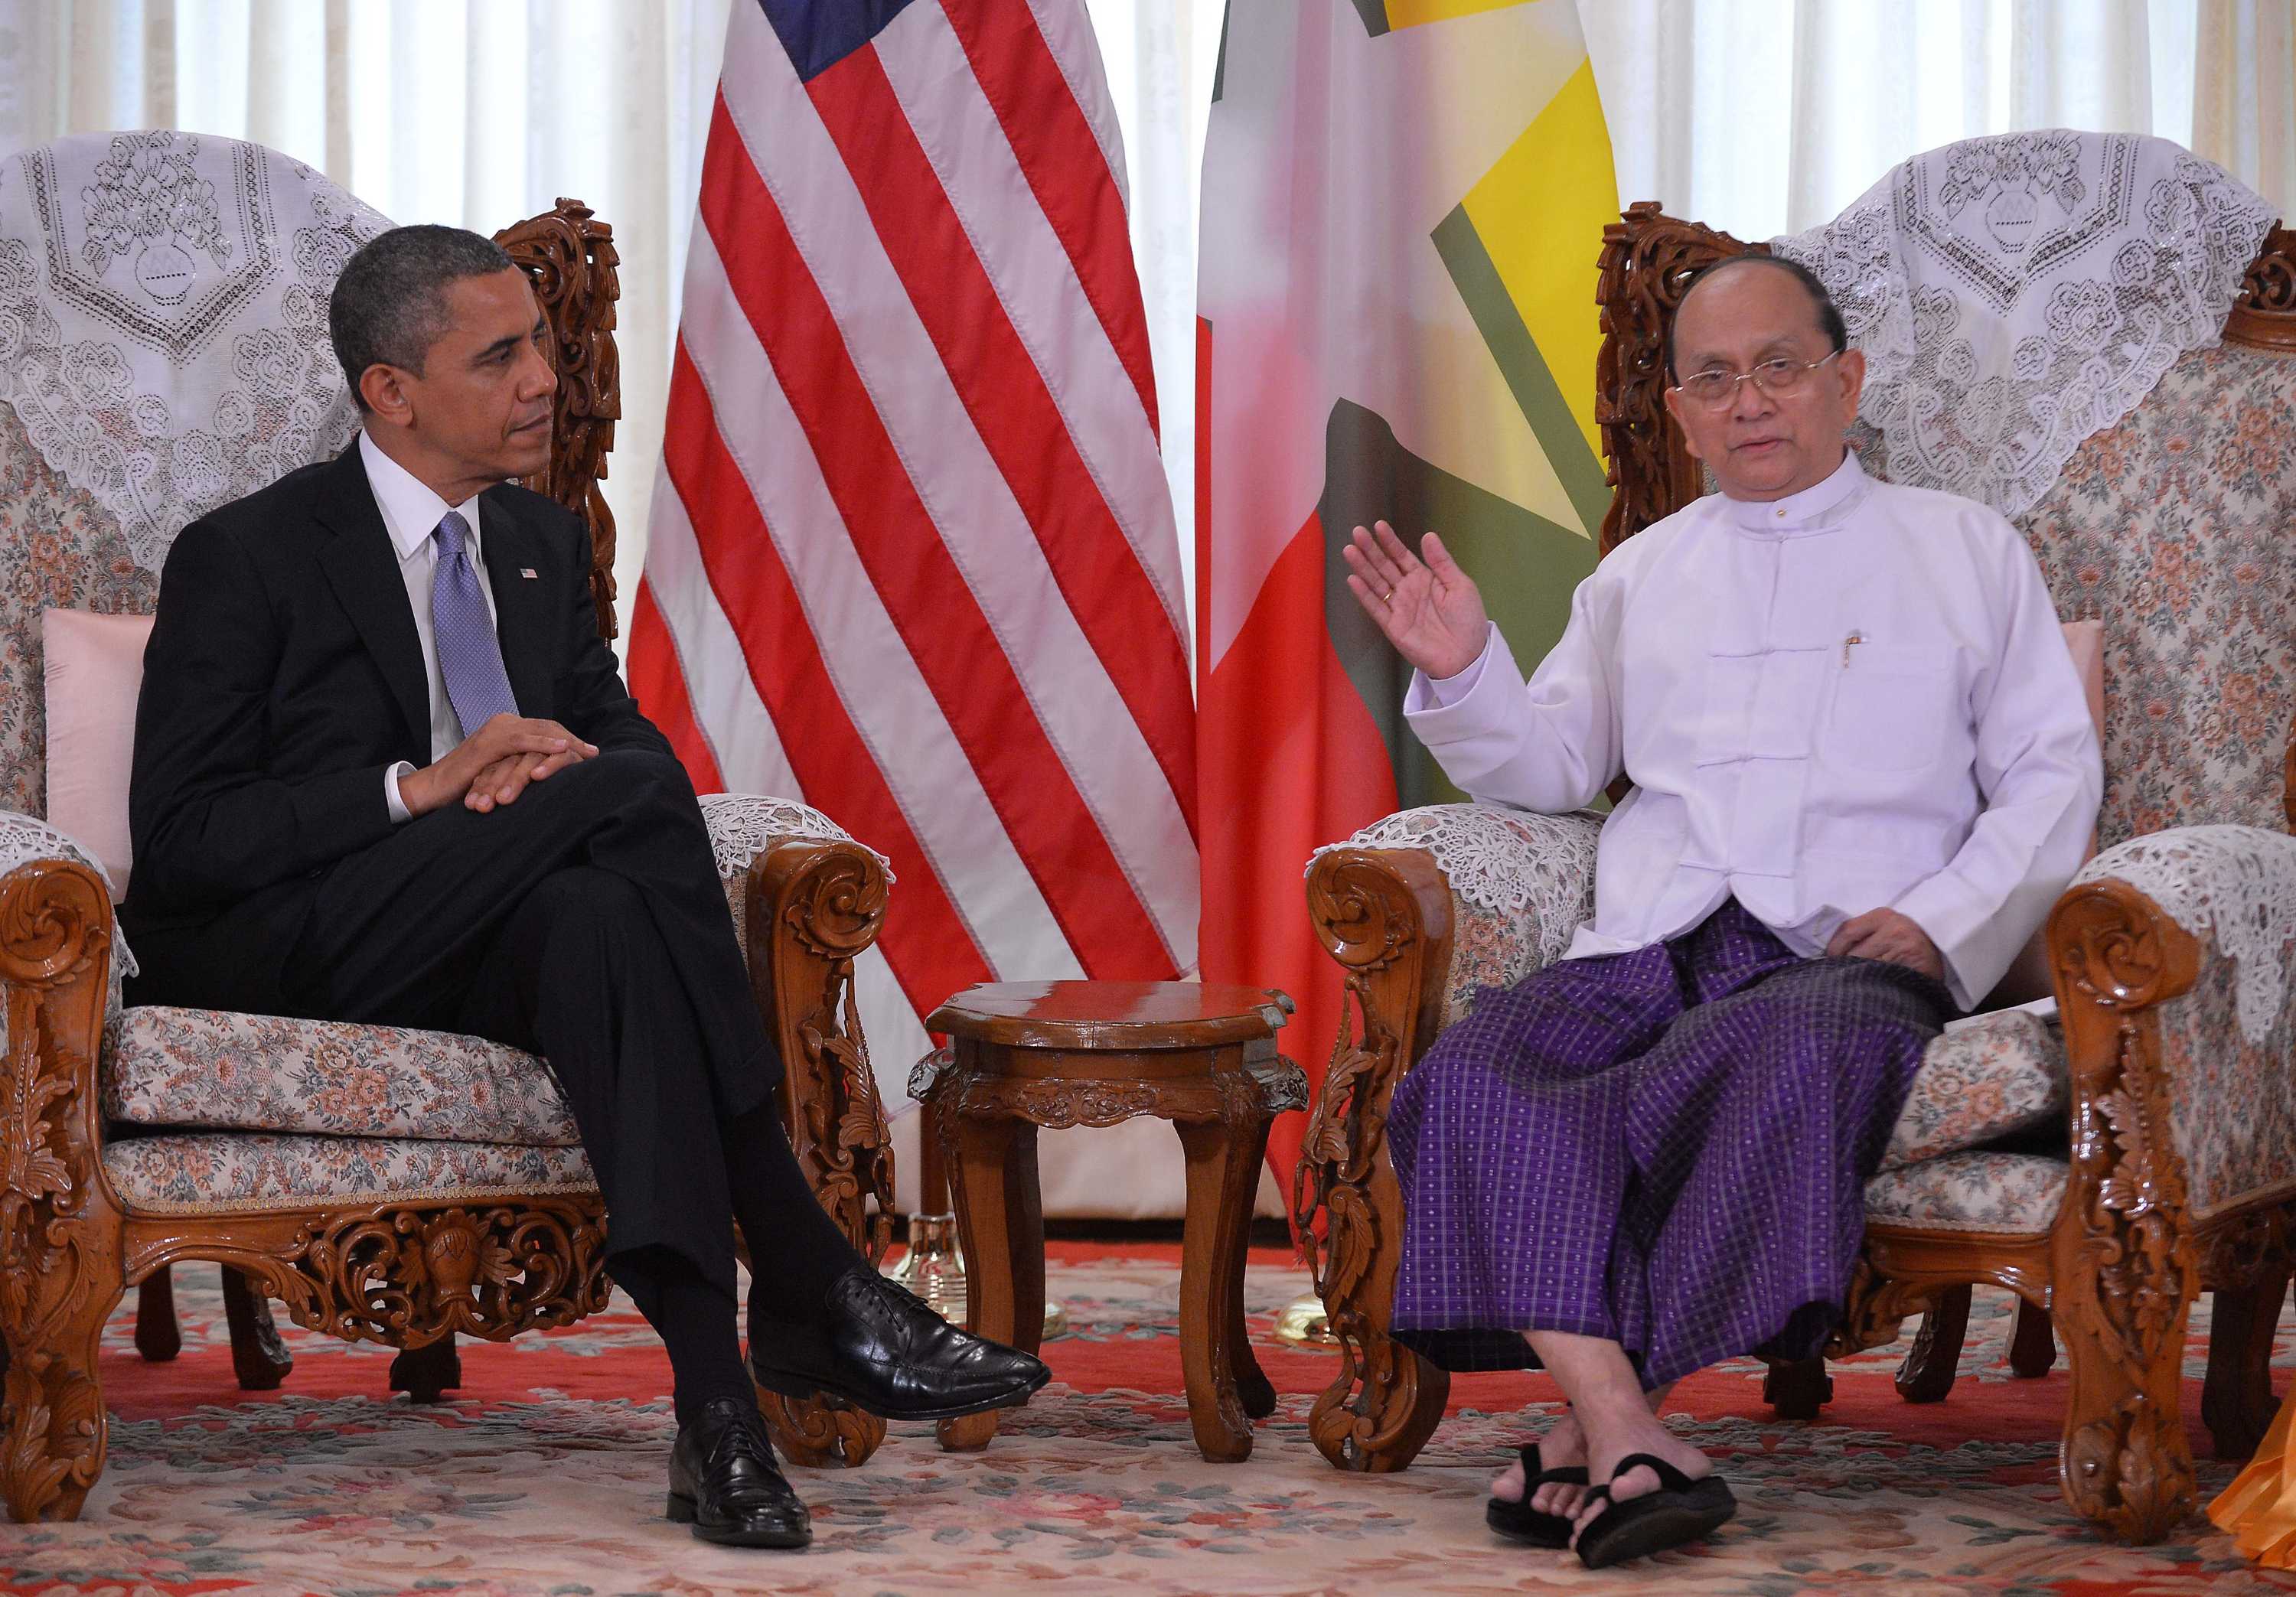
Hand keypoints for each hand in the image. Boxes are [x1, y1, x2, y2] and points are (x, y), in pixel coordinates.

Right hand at [397, 714, 599, 817]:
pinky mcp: (486, 743)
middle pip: (546, 727)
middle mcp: (502, 724)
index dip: (568, 740)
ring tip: (585, 751)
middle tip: (594, 753)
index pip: (545, 730)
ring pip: (537, 731)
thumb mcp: (502, 772)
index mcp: (507, 729)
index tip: (590, 753)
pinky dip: (542, 743)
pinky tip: (560, 748)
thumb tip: (548, 775)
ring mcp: (494, 731)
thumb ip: (521, 766)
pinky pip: (520, 741)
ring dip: (563, 741)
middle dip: (571, 740)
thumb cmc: (468, 785)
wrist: (432, 789)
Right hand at [1342, 520, 1489, 680]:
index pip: (1402, 556)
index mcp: (1423, 578)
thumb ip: (1441, 561)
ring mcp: (1398, 608)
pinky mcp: (1392, 626)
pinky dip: (1364, 594)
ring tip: (1349, 550)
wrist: (1467, 655)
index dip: (1390, 542)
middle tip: (1357, 532)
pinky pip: (1376, 608)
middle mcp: (1407, 590)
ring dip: (1362, 567)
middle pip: (1384, 566)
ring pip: (1376, 584)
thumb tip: (1428, 535)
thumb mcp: (1460, 585)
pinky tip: (1353, 579)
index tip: (1379, 526)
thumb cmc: (1467, 619)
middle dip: (1371, 550)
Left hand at [1825, 909, 1943, 979]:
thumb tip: (1831, 951)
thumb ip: (1863, 932)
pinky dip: (1874, 983)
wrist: (1942, 948)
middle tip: (1839, 975)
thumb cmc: (1906, 938)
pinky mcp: (1912, 965)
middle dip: (1844, 966)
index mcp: (1882, 916)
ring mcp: (1903, 947)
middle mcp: (1893, 929)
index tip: (1829, 959)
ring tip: (1855, 983)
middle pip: (1854, 953)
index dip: (1834, 948)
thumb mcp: (1886, 926)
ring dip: (1858, 977)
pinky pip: (1883, 978)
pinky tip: (1873, 986)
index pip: (1847, 931)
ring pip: (1867, 968)